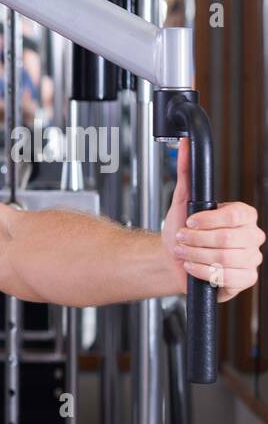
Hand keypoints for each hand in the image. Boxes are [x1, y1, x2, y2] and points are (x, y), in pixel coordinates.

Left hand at [162, 138, 264, 302]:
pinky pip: (228, 279)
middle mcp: (252, 236)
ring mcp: (251, 259)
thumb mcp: (182, 201)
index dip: (208, 221)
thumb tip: (184, 144)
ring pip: (225, 259)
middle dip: (195, 241)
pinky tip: (192, 267)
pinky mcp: (244, 279)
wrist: (171, 259)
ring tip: (183, 252)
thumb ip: (185, 173)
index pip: (236, 216)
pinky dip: (203, 273)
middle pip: (227, 239)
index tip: (189, 221)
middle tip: (181, 239)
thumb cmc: (181, 230)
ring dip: (196, 256)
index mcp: (244, 215)